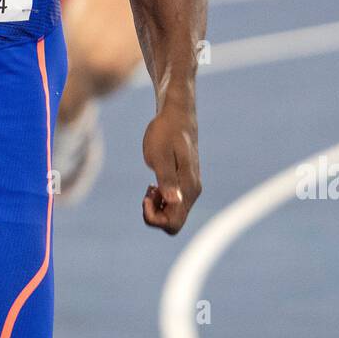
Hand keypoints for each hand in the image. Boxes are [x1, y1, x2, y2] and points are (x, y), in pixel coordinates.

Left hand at [141, 104, 200, 234]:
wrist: (177, 114)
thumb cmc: (165, 132)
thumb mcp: (158, 155)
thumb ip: (166, 180)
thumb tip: (173, 202)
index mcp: (187, 188)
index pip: (172, 223)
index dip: (153, 217)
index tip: (146, 195)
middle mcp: (193, 192)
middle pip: (173, 223)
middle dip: (154, 214)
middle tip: (147, 189)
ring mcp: (191, 188)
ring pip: (173, 214)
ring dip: (157, 206)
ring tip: (150, 184)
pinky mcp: (186, 183)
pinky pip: (174, 203)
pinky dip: (161, 199)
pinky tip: (154, 183)